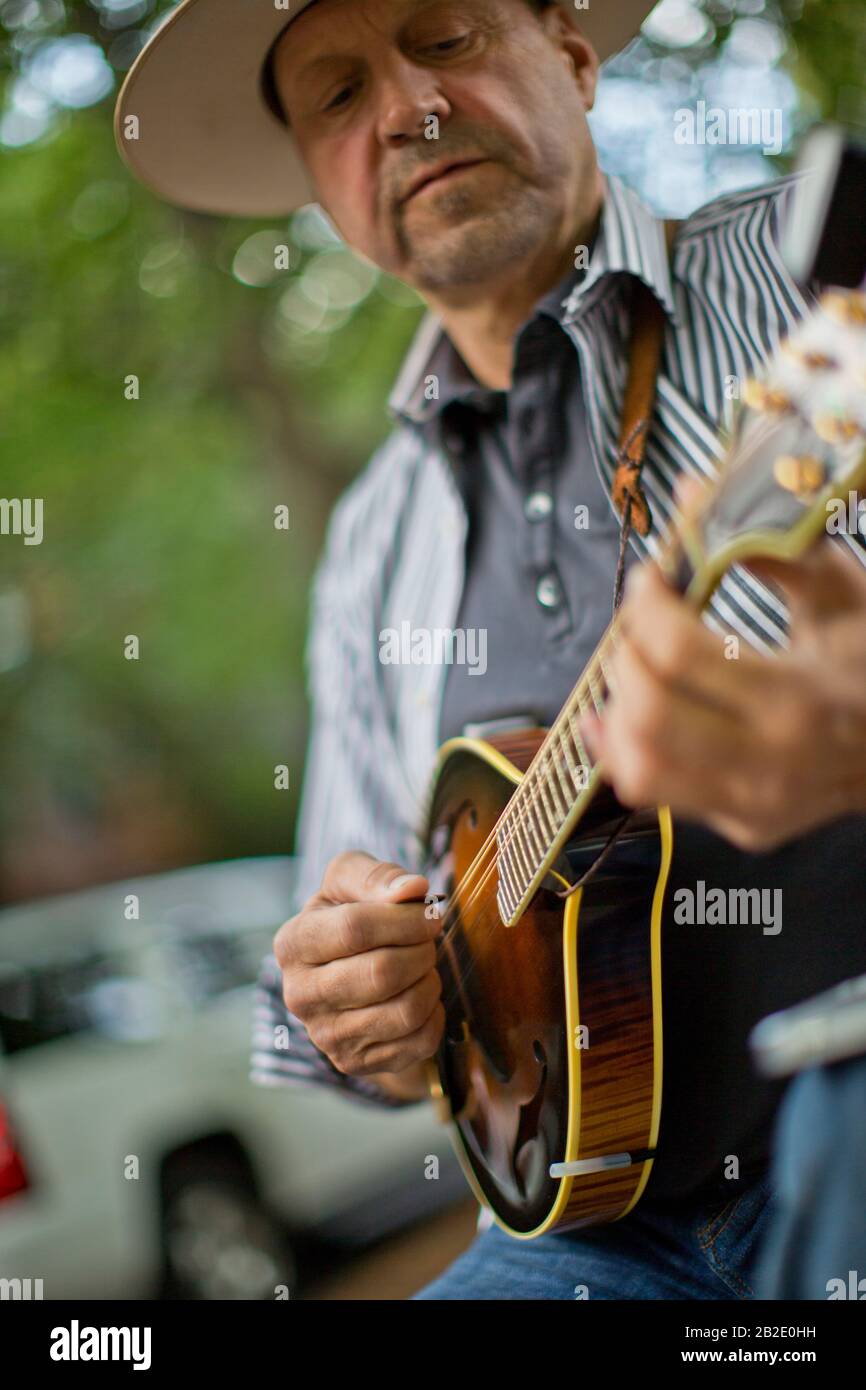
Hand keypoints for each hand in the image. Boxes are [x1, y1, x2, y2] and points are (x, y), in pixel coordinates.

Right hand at [273, 851, 443, 1079]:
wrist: (347, 972)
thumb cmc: (349, 917)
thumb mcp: (351, 883)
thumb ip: (376, 876)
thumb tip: (412, 889)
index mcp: (293, 943)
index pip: (355, 929)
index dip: (405, 919)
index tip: (430, 914)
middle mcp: (299, 995)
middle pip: (382, 973)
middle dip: (421, 951)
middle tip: (428, 940)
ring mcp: (325, 1035)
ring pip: (405, 1011)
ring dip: (429, 981)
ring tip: (423, 966)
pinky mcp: (354, 1062)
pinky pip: (419, 1041)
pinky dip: (433, 1013)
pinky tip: (419, 995)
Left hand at [580, 540, 865, 852]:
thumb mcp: (840, 594)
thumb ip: (770, 543)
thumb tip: (694, 492)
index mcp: (798, 699)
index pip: (680, 653)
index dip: (646, 605)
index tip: (649, 578)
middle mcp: (769, 762)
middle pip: (647, 711)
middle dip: (627, 654)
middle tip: (639, 624)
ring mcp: (750, 803)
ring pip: (637, 762)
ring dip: (619, 704)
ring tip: (636, 665)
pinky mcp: (737, 824)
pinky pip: (648, 792)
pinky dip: (617, 748)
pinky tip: (614, 713)